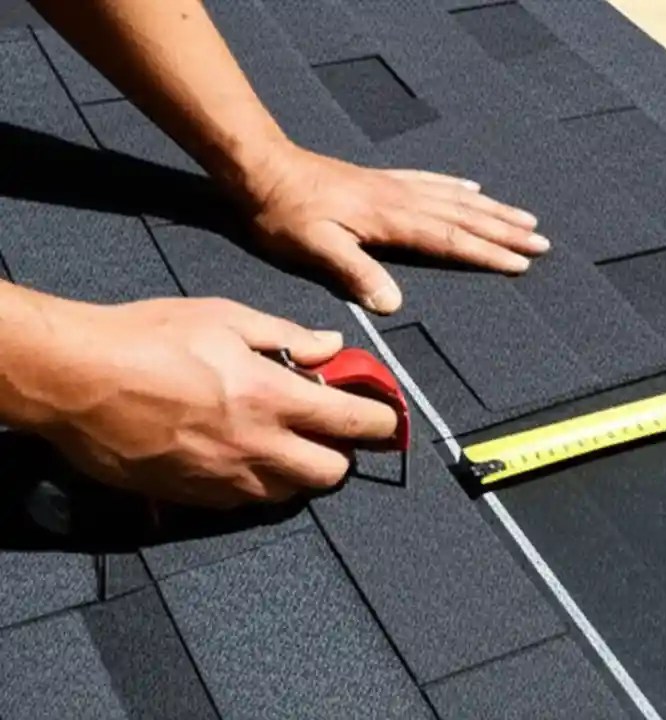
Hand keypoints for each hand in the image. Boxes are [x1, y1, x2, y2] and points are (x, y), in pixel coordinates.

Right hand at [26, 296, 398, 507]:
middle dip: (341, 453)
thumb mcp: (224, 318)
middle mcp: (256, 447)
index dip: (381, 421)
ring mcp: (224, 480)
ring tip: (282, 441)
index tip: (386, 418)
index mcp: (272, 398)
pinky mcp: (193, 499)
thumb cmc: (145, 339)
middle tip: (328, 429)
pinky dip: (257, 484)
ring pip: (291, 494)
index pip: (353, 423)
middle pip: (332, 473)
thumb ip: (287, 338)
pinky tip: (241, 456)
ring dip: (299, 471)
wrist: (74, 380)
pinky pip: (245, 504)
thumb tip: (331, 349)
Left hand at [239, 142, 550, 313]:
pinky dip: (457, 188)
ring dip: (492, 210)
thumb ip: (355, 273)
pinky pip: (432, 182)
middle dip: (506, 231)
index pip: (450, 240)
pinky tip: (472, 189)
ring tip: (524, 218)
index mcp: (391, 220)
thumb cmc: (282, 212)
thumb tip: (393, 305)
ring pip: (456, 199)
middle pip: (465, 217)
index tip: (521, 262)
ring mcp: (393, 187)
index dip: (488, 253)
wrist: (261, 166)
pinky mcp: (381, 181)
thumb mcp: (314, 248)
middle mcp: (401, 200)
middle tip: (542, 241)